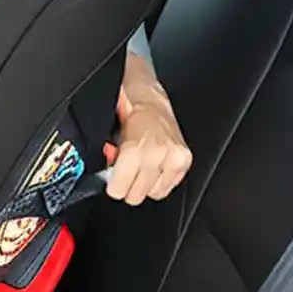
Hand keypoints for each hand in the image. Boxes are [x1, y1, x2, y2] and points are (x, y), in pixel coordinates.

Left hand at [105, 80, 191, 204]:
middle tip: (125, 173)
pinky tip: (153, 166)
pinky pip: (170, 185)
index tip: (112, 181)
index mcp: (134, 150)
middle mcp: (156, 155)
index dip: (112, 186)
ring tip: (140, 167)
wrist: (149, 95)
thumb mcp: (108, 135)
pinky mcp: (185, 159)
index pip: (119, 190)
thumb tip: (106, 178)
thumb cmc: (127, 111)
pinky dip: (160, 179)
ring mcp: (174, 157)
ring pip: (155, 193)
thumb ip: (109, 160)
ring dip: (145, 184)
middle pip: (136, 196)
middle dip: (127, 186)